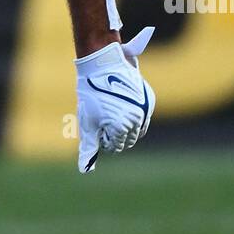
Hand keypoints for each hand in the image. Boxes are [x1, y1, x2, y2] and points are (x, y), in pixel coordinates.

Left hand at [75, 26, 154, 172]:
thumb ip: (89, 147)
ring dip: (126, 126)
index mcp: (122, 128)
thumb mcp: (87, 123)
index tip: (96, 125)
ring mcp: (145, 109)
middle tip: (103, 119)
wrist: (103, 64)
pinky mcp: (149, 99)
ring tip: (112, 112)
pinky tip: (122, 105)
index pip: (116, 146)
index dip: (103, 139)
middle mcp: (137, 120)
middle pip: (128, 140)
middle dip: (116, 134)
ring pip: (138, 130)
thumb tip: (85, 170)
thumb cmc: (91, 95)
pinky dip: (134, 116)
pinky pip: (144, 117)